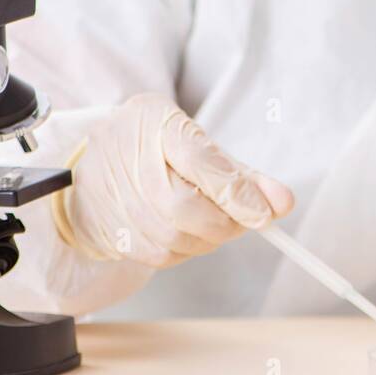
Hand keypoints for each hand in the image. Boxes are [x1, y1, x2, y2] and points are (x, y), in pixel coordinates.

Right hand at [57, 93, 293, 266]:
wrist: (93, 157)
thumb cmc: (157, 146)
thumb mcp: (198, 141)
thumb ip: (240, 172)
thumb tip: (283, 203)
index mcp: (154, 120)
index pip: (199, 159)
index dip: (235, 191)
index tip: (266, 214)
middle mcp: (125, 156)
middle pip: (185, 208)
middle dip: (226, 223)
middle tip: (245, 220)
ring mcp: (110, 196)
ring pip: (175, 238)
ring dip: (208, 238)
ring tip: (211, 219)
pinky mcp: (106, 230)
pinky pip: (160, 255)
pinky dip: (186, 249)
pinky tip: (185, 230)